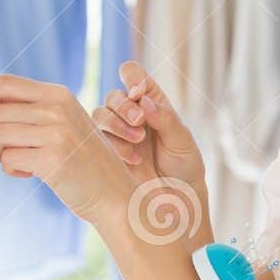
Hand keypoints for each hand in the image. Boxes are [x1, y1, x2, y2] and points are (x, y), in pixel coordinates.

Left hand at [0, 74, 133, 226]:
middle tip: (0, 148)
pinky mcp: (52, 159)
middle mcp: (58, 108)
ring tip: (14, 160)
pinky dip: (10, 169)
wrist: (114, 192)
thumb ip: (31, 106)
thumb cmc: (81, 158)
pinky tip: (27, 173)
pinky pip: (7, 159)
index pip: (4, 83)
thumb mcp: (63, 121)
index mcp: (59, 93)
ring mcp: (57, 133)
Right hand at [90, 62, 211, 249]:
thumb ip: (166, 119)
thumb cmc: (184, 169)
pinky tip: (130, 159)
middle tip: (139, 122)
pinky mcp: (103, 154)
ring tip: (137, 142)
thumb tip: (144, 100)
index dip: (131, 75)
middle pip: (113, 95)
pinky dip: (111, 145)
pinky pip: (94, 140)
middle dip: (124, 105)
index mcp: (151, 103)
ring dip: (116, 124)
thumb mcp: (182, 142)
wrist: (176, 204)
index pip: (133, 75)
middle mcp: (129, 115)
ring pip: (99, 115)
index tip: (138, 90)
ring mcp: (115, 135)